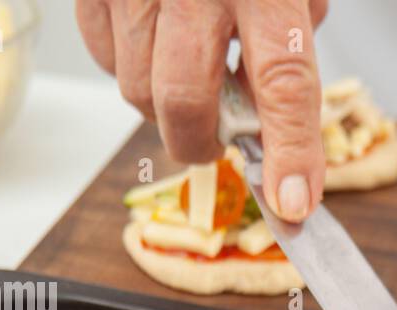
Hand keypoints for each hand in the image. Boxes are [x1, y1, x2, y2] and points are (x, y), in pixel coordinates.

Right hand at [76, 0, 327, 221]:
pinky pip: (103, 55)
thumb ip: (293, 19)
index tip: (294, 203)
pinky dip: (127, 65)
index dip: (290, 151)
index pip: (284, 81)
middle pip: (187, 101)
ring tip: (186, 66)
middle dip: (201, 142)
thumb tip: (273, 93)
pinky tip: (151, 36)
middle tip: (217, 141)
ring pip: (134, 88)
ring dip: (163, 103)